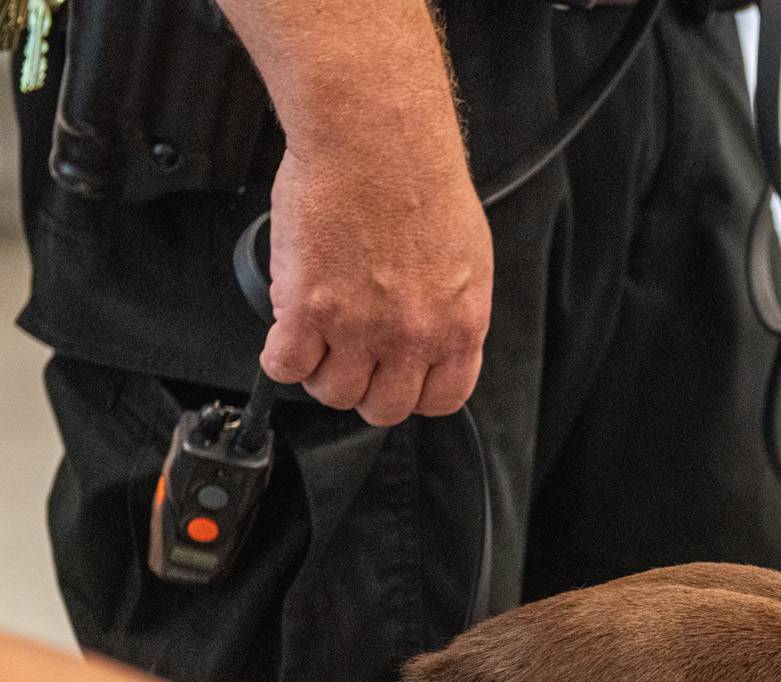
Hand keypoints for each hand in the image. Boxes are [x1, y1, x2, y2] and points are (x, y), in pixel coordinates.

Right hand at [260, 137, 492, 427]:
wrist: (375, 141)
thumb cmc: (419, 180)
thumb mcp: (466, 258)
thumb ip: (449, 307)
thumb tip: (432, 330)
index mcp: (458, 326)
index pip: (441, 399)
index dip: (413, 393)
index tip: (396, 378)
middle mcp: (412, 336)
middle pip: (383, 406)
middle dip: (364, 387)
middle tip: (350, 358)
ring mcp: (360, 328)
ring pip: (332, 392)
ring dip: (319, 371)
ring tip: (316, 338)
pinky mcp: (308, 310)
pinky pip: (284, 366)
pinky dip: (278, 356)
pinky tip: (284, 332)